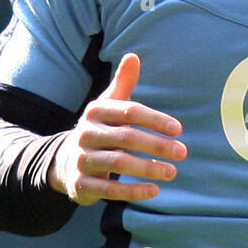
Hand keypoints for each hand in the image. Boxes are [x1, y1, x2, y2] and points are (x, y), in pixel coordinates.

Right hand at [48, 53, 186, 204]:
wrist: (65, 161)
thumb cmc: (99, 130)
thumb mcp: (108, 106)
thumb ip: (123, 84)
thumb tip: (133, 56)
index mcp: (95, 111)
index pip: (129, 111)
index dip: (155, 120)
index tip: (178, 129)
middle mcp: (85, 134)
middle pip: (126, 138)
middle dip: (157, 145)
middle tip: (182, 152)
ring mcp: (82, 160)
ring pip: (119, 164)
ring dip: (148, 168)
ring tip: (172, 172)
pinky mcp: (81, 184)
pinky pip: (109, 190)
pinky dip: (133, 191)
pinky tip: (154, 190)